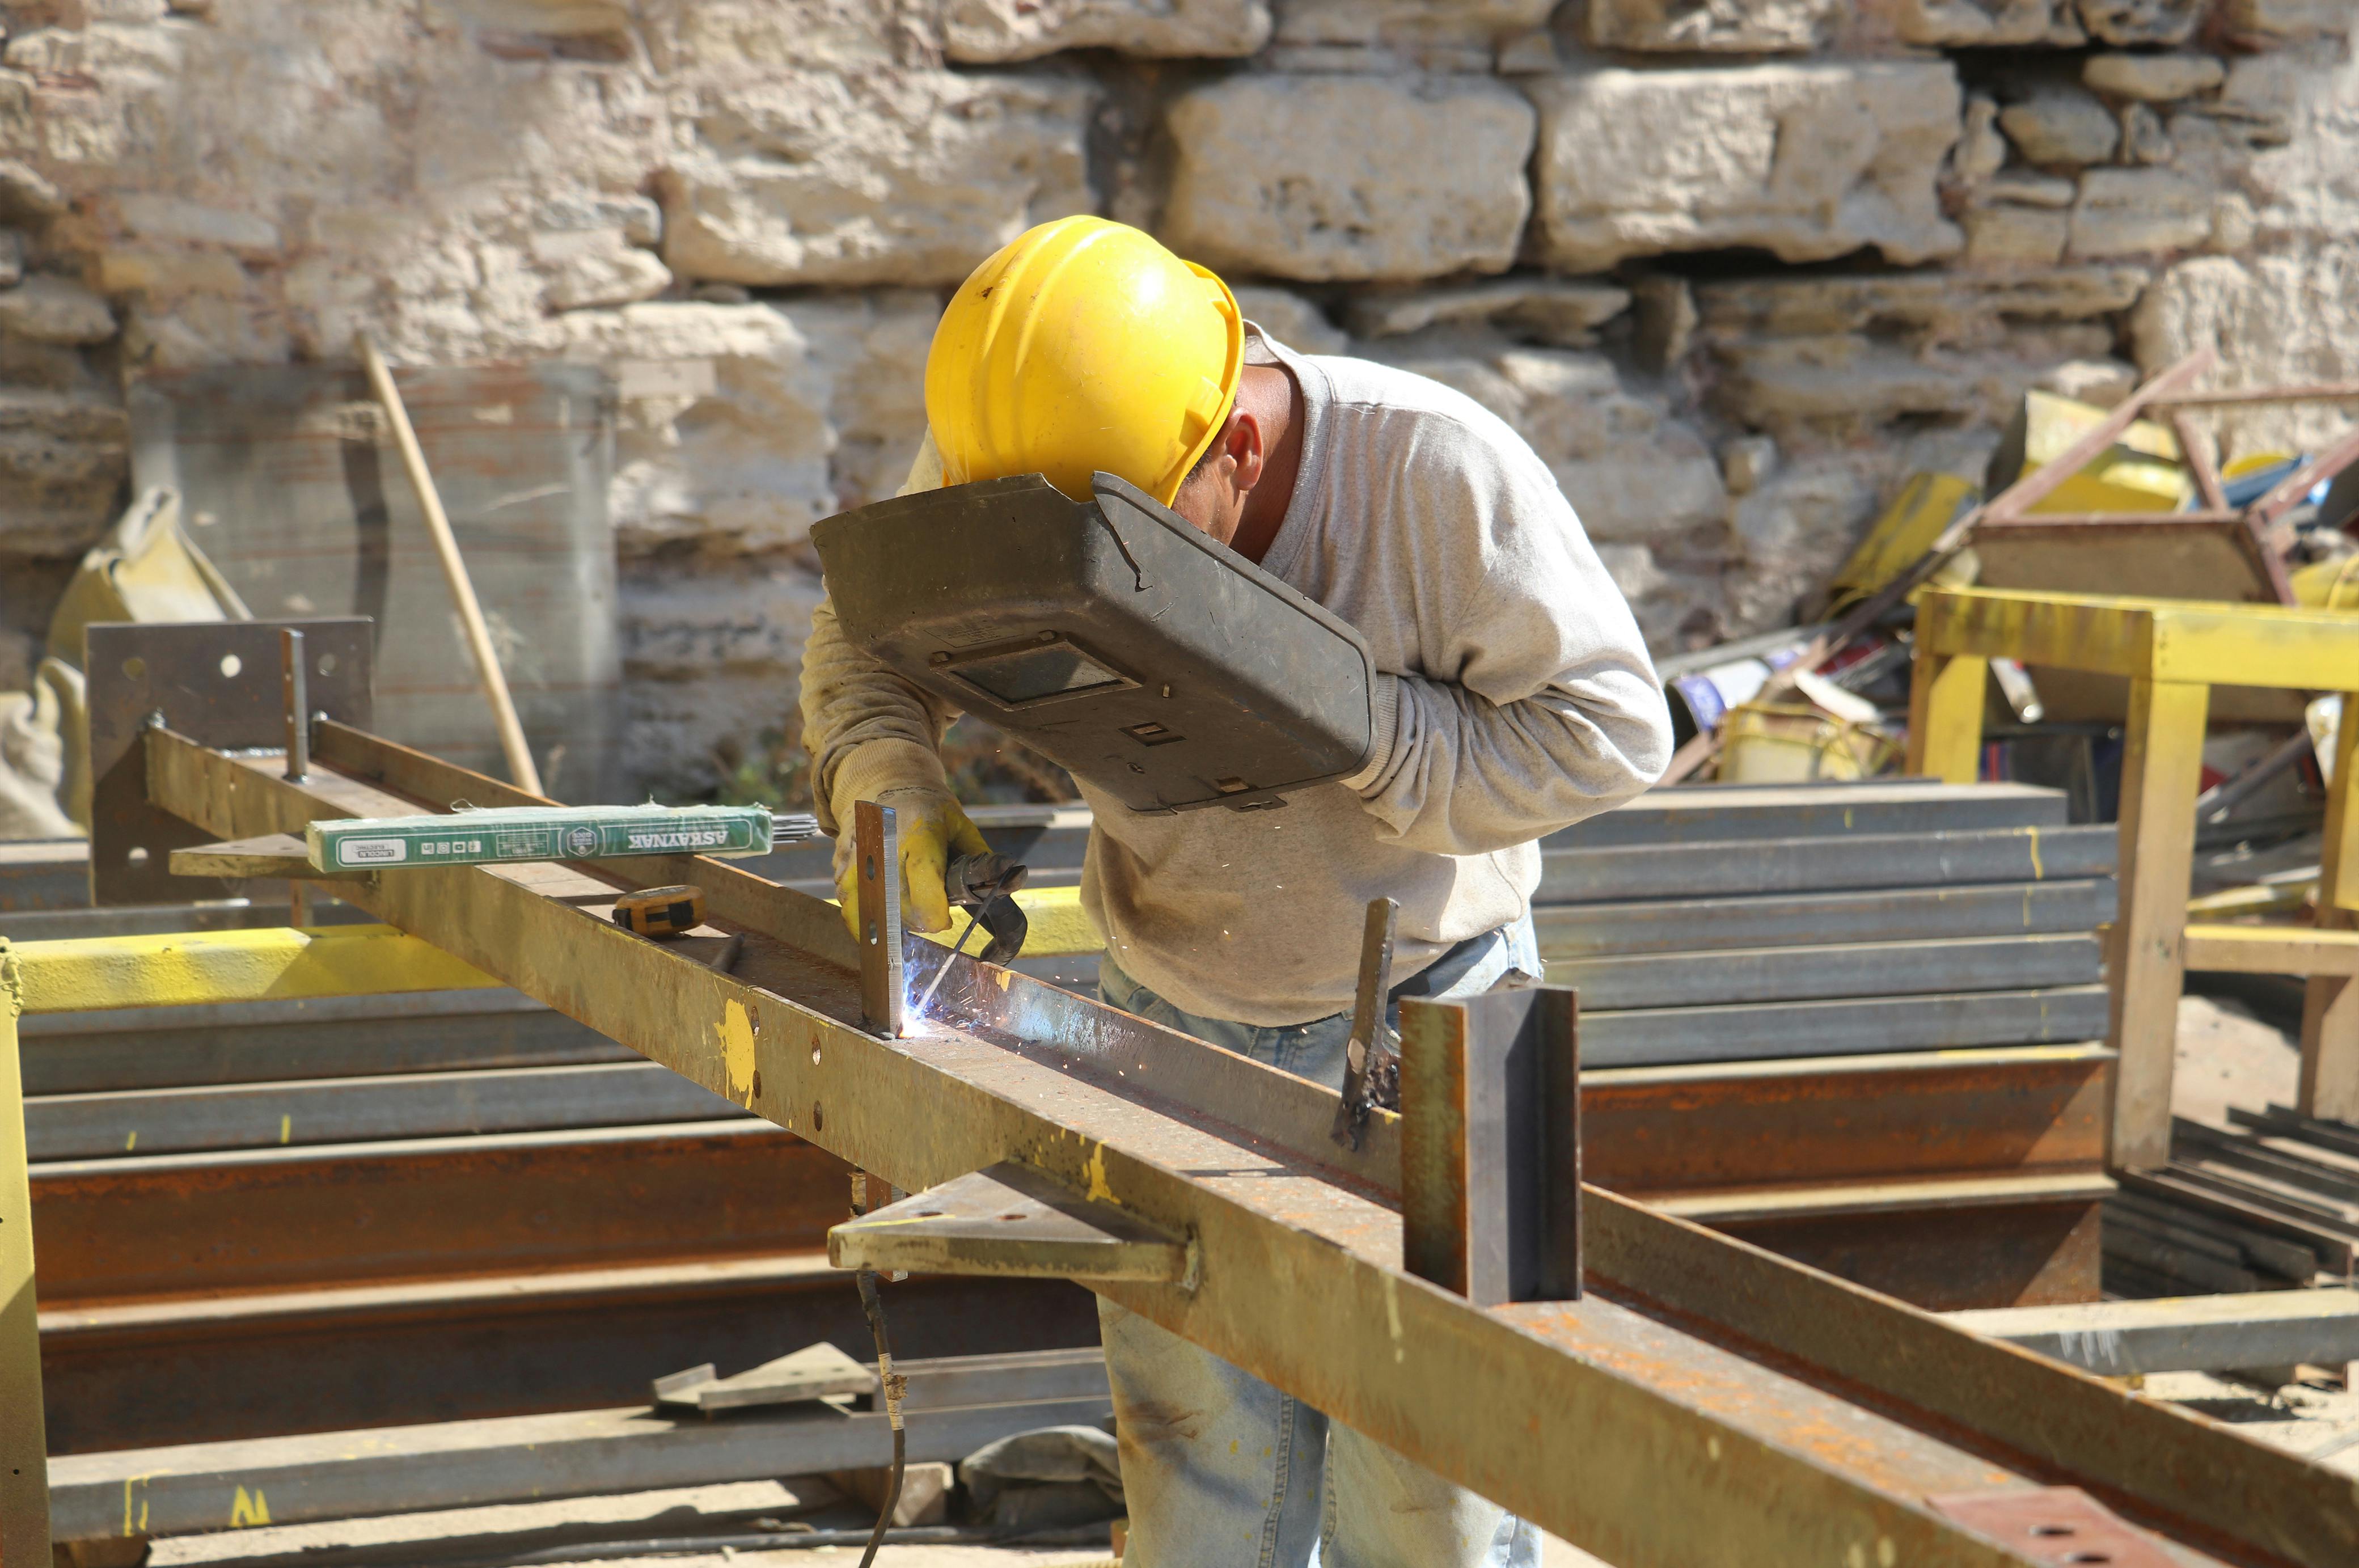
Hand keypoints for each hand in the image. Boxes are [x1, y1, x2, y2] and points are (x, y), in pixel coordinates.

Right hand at [834, 786, 990, 937]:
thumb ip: (982, 860)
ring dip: (891, 922)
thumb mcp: (960, 826)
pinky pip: (851, 909)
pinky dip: (867, 920)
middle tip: (930, 909)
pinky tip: (882, 914)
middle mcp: (883, 844)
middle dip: (919, 919)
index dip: (935, 912)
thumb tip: (1015, 881)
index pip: (923, 882)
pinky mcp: (840, 867)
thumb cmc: (929, 809)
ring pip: (870, 912)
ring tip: (906, 910)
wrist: (883, 781)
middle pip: (899, 906)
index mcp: (919, 832)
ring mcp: (857, 857)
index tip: (945, 920)